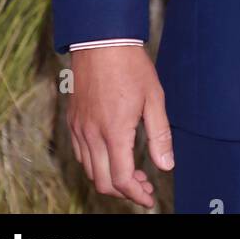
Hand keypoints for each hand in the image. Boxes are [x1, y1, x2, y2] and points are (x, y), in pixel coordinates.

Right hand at [66, 45, 172, 206]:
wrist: (101, 40)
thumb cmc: (131, 66)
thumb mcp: (154, 98)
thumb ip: (160, 135)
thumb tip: (166, 165)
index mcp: (114, 131)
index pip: (122, 179)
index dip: (137, 194)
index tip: (149, 198)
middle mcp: (92, 134)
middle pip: (103, 182)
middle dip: (124, 191)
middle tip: (144, 185)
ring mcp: (79, 128)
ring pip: (90, 170)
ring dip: (110, 178)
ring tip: (132, 171)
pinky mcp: (73, 121)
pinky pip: (80, 154)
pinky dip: (96, 164)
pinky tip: (112, 154)